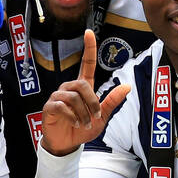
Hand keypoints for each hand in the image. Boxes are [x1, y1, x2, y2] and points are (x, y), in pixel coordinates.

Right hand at [38, 31, 130, 156]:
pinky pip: (63, 106)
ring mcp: (58, 96)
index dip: (88, 48)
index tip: (89, 32)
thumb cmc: (82, 129)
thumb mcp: (101, 117)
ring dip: (83, 113)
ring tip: (84, 123)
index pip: (86, 64)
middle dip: (92, 102)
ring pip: (74, 96)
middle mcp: (69, 88)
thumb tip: (127, 86)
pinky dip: (72, 117)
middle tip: (95, 117)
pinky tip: (74, 123)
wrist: (66, 145)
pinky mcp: (50, 106)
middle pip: (82, 84)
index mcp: (82, 88)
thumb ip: (111, 101)